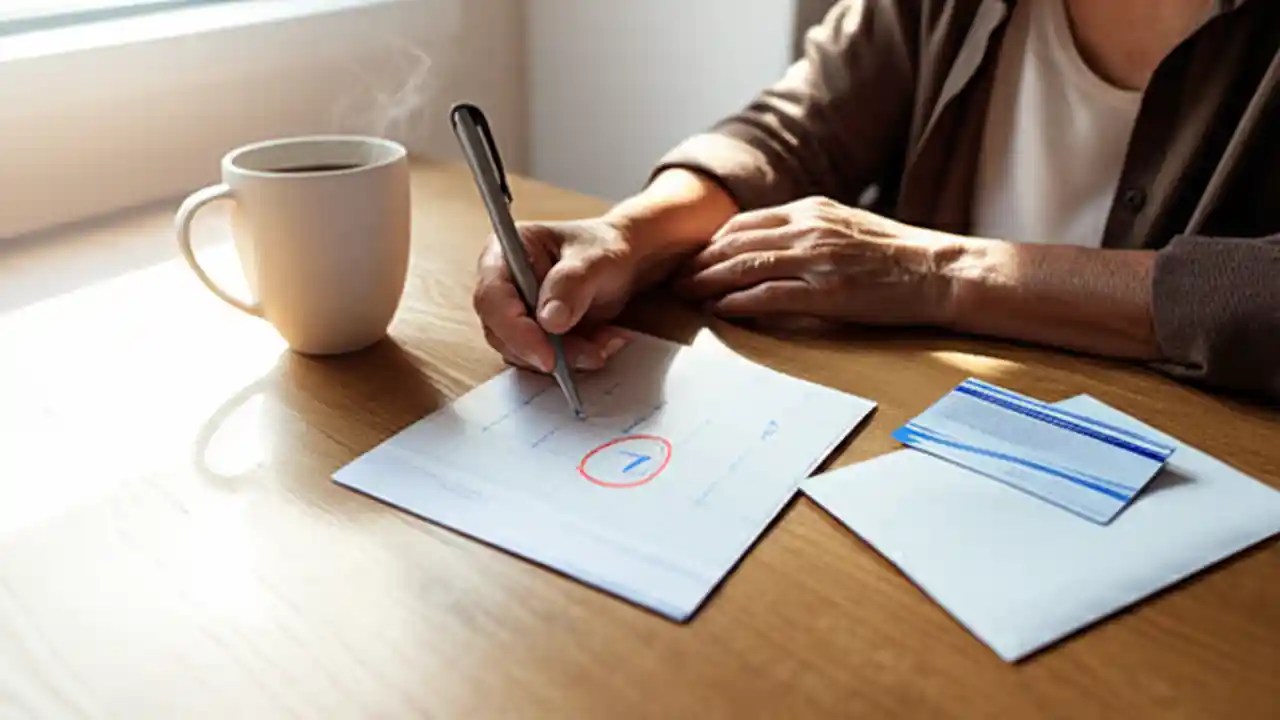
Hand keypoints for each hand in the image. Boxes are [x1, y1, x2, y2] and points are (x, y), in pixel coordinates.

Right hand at [474, 219, 638, 372]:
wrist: (625, 264)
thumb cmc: (605, 248)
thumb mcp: (597, 259)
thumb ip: (572, 283)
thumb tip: (550, 321)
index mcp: (503, 253)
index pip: (492, 297)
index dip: (515, 330)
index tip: (548, 356)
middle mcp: (501, 285)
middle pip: (501, 332)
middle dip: (547, 350)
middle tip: (591, 353)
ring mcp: (514, 314)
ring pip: (522, 353)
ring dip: (567, 357)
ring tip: (606, 340)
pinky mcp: (530, 336)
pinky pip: (541, 359)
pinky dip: (573, 359)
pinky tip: (602, 343)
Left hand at [677, 197, 958, 325]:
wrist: (939, 271)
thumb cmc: (897, 254)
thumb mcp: (846, 226)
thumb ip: (808, 230)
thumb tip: (771, 246)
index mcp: (811, 210)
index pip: (744, 222)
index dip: (712, 241)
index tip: (692, 257)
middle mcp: (808, 228)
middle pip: (735, 242)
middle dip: (699, 262)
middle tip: (674, 279)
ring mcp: (815, 259)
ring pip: (744, 266)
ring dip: (708, 282)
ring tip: (685, 295)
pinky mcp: (825, 292)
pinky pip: (768, 296)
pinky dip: (738, 303)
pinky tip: (719, 310)